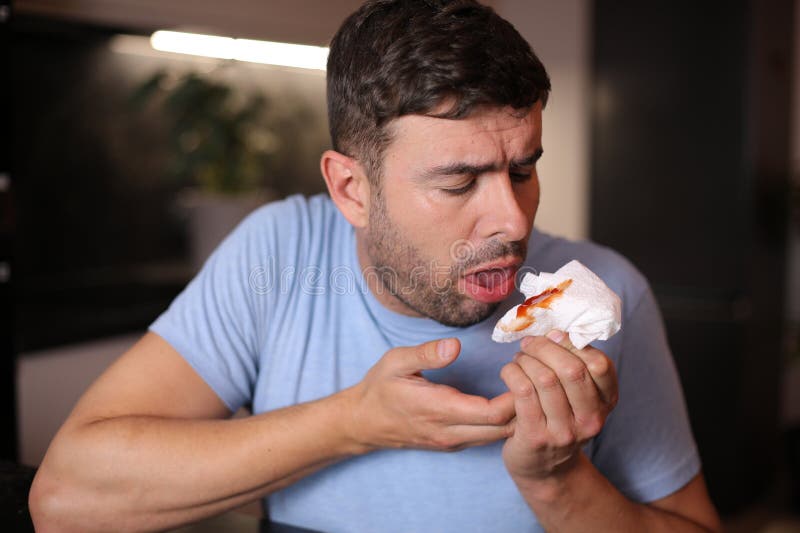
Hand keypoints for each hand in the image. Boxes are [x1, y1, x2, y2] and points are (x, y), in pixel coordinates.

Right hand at [343, 338, 514, 452]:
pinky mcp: (453, 443)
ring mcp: (452, 441)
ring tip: (524, 386)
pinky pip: (487, 438)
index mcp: (439, 409)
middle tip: (531, 377)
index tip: (520, 370)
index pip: (493, 413)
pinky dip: (504, 423)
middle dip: (523, 406)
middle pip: (503, 429)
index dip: (515, 396)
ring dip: (516, 416)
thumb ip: (426, 353)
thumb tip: (454, 346)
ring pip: (498, 437)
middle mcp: (450, 432)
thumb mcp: (395, 362)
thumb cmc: (379, 388)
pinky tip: (508, 401)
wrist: (363, 422)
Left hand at [500, 330, 617, 482]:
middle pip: (571, 369)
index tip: (554, 335)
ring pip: (545, 378)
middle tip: (529, 344)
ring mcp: (564, 431)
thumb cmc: (559, 420)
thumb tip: (555, 331)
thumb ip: (576, 367)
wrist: (545, 468)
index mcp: (606, 403)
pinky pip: (523, 392)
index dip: (574, 343)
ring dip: (526, 360)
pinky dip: (512, 373)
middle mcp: (590, 419)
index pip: (600, 364)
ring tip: (518, 359)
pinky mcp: (536, 437)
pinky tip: (508, 371)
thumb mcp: (579, 398)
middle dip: (545, 348)